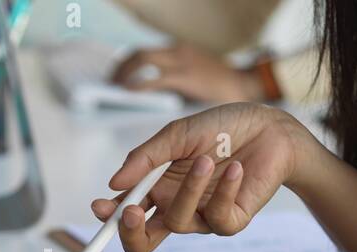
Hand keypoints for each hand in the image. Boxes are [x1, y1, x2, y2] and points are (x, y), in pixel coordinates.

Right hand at [90, 102, 323, 251]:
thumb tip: (114, 182)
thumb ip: (145, 158)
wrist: (269, 127)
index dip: (110, 218)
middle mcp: (177, 206)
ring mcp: (203, 216)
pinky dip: (223, 192)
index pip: (126, 213)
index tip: (99, 206)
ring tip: (209, 160)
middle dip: (130, 233)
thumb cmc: (222, 127)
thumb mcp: (177, 134)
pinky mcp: (231, 220)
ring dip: (189, 189)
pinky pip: (217, 219)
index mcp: (158, 188)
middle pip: (143, 242)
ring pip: (179, 221)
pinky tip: (235, 169)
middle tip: (129, 210)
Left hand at [112, 44, 262, 102]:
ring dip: (125, 71)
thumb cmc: (221, 90)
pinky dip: (139, 83)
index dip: (126, 64)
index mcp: (179, 52)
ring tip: (115, 87)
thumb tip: (147, 94)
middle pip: (138, 53)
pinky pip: (155, 76)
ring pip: (142, 58)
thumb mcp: (194, 79)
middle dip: (121, 66)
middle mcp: (178, 52)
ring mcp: (182, 61)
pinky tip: (128, 91)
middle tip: (110, 82)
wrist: (247, 87)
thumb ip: (172, 83)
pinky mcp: (187, 76)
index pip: (144, 52)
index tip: (115, 76)